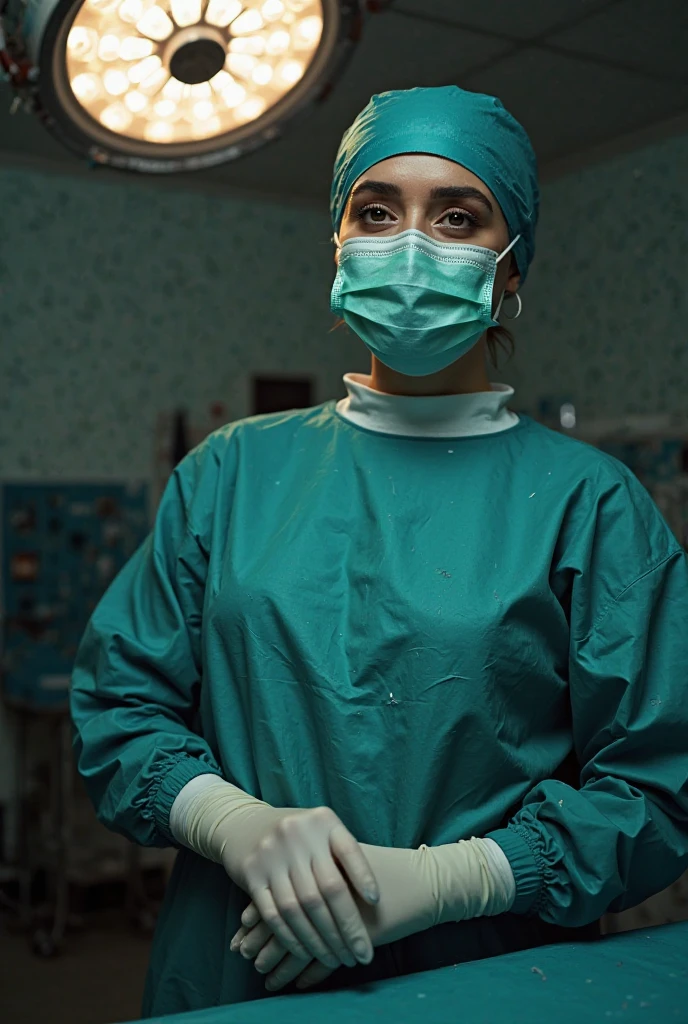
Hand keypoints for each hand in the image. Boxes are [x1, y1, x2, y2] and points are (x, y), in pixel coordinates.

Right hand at [221, 805, 379, 969]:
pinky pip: (274, 914)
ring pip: (300, 907)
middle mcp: (297, 834)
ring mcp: (271, 853)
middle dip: (346, 928)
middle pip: (327, 889)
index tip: (376, 903)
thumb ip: (343, 856)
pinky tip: (307, 953)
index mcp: (321, 821)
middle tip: (360, 955)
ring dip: (320, 941)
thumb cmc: (298, 836)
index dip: (364, 877)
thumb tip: (373, 899)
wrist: (243, 824)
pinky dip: (292, 938)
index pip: (349, 852)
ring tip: (337, 960)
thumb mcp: (321, 832)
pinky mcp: (251, 873)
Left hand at [231, 836, 514, 991]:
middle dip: (264, 943)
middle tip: (244, 957)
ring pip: (303, 943)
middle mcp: (328, 888)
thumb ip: (312, 867)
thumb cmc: (381, 868)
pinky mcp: (360, 933)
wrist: (421, 878)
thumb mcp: (342, 860)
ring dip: (282, 963)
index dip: (257, 919)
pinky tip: (299, 986)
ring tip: (265, 978)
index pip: (279, 895)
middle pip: (286, 920)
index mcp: (319, 864)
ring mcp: (344, 913)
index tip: (240, 936)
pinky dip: (311, 974)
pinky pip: (328, 961)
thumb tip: (270, 883)